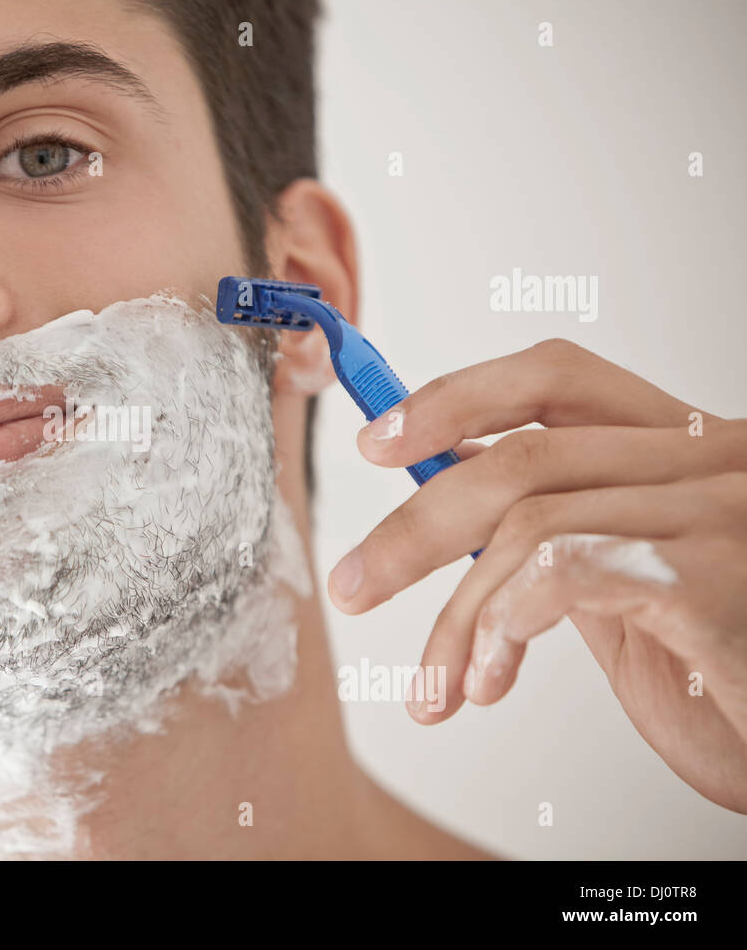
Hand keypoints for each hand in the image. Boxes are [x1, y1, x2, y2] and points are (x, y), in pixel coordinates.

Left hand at [326, 338, 746, 811]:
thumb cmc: (716, 670)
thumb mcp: (617, 583)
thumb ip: (552, 523)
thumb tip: (447, 478)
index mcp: (679, 449)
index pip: (555, 378)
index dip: (455, 399)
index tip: (376, 441)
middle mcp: (710, 460)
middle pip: (523, 456)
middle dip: (414, 527)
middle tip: (352, 587)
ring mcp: (720, 509)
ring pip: (529, 522)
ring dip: (458, 615)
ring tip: (440, 684)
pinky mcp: (715, 572)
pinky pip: (566, 568)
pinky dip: (504, 625)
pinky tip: (493, 679)